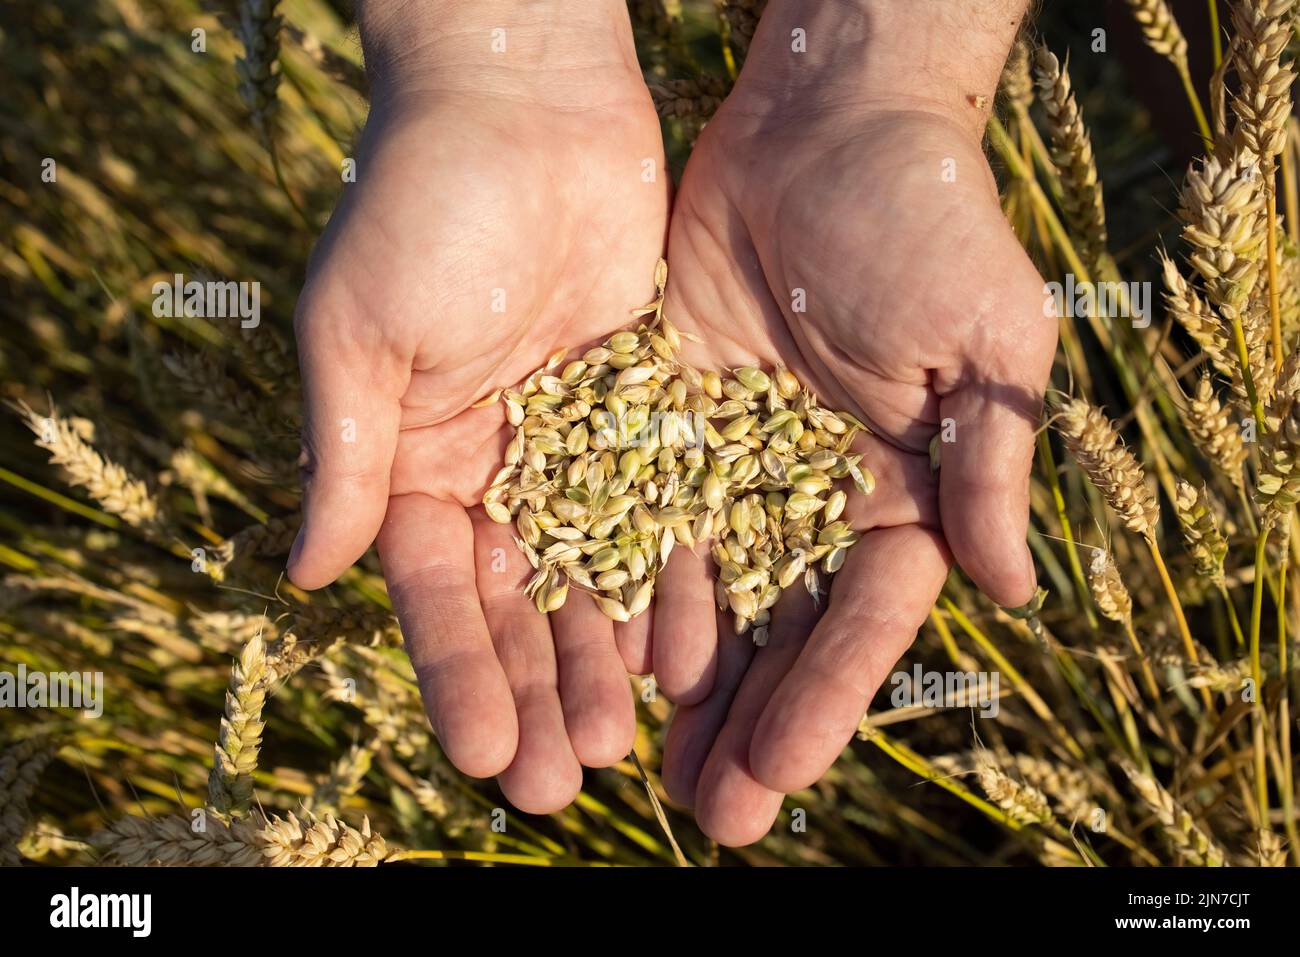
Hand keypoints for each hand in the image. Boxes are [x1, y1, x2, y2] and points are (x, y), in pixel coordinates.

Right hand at [287, 1, 668, 812]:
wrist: (525, 106)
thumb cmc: (421, 205)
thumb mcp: (361, 334)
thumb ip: (346, 458)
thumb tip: (309, 577)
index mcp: (416, 461)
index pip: (433, 593)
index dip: (455, 673)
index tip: (478, 754)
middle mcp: (494, 469)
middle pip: (516, 605)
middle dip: (533, 693)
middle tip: (557, 783)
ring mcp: (575, 447)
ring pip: (592, 575)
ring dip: (603, 659)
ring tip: (625, 742)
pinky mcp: (645, 412)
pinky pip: (661, 510)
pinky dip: (669, 579)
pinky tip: (689, 649)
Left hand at [658, 0, 1052, 844]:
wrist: (821, 126)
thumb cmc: (925, 222)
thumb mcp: (983, 342)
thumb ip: (992, 467)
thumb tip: (1012, 594)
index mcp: (903, 492)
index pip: (863, 621)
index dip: (824, 699)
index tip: (781, 777)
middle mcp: (815, 496)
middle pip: (779, 632)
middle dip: (745, 723)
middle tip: (707, 814)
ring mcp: (735, 466)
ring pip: (705, 596)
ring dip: (676, 685)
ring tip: (641, 767)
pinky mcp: (664, 425)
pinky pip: (640, 520)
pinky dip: (622, 589)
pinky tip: (596, 656)